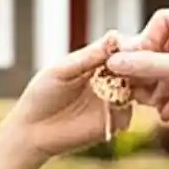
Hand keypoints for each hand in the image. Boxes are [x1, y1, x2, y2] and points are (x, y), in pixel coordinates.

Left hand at [1, 31, 133, 159]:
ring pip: (135, 91)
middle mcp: (108, 80)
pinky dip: (124, 110)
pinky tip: (115, 107)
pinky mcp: (112, 123)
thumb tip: (114, 37)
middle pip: (132, 69)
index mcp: (95, 63)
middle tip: (136, 64)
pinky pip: (126, 114)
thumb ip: (87, 57)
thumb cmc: (40, 96)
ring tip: (127, 84)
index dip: (127, 47)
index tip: (132, 46)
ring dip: (135, 87)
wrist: (32, 131)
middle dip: (137, 66)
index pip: (118, 50)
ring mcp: (112, 101)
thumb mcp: (60, 71)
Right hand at [106, 8, 168, 127]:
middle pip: (165, 48)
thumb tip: (116, 61)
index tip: (134, 63)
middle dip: (151, 71)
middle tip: (138, 87)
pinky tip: (168, 113)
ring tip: (155, 105)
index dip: (145, 42)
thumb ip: (149, 65)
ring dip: (161, 88)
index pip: (162, 22)